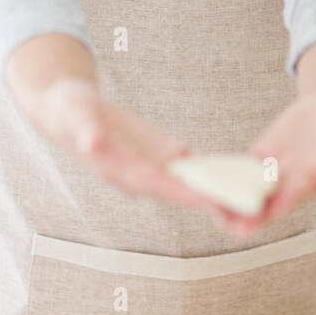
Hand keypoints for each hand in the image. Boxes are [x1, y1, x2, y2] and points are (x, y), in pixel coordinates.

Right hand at [30, 76, 232, 224]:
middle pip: (177, 191)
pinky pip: (186, 167)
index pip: (155, 185)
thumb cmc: (69, 111)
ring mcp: (148, 167)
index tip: (211, 200)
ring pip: (185, 184)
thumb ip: (85, 131)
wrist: (67, 108)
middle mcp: (136, 175)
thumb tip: (93, 144)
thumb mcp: (74, 115)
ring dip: (213, 193)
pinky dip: (208, 173)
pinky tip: (233, 175)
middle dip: (208, 199)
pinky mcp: (156, 155)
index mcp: (117, 169)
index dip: (182, 193)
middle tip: (244, 206)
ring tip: (248, 197)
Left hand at [217, 75, 315, 237]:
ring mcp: (285, 165)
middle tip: (230, 227)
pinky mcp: (269, 153)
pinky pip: (244, 168)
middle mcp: (304, 173)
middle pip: (276, 197)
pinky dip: (226, 175)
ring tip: (208, 207)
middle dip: (254, 213)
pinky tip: (205, 181)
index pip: (305, 188)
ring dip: (235, 199)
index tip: (266, 216)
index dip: (284, 202)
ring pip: (254, 187)